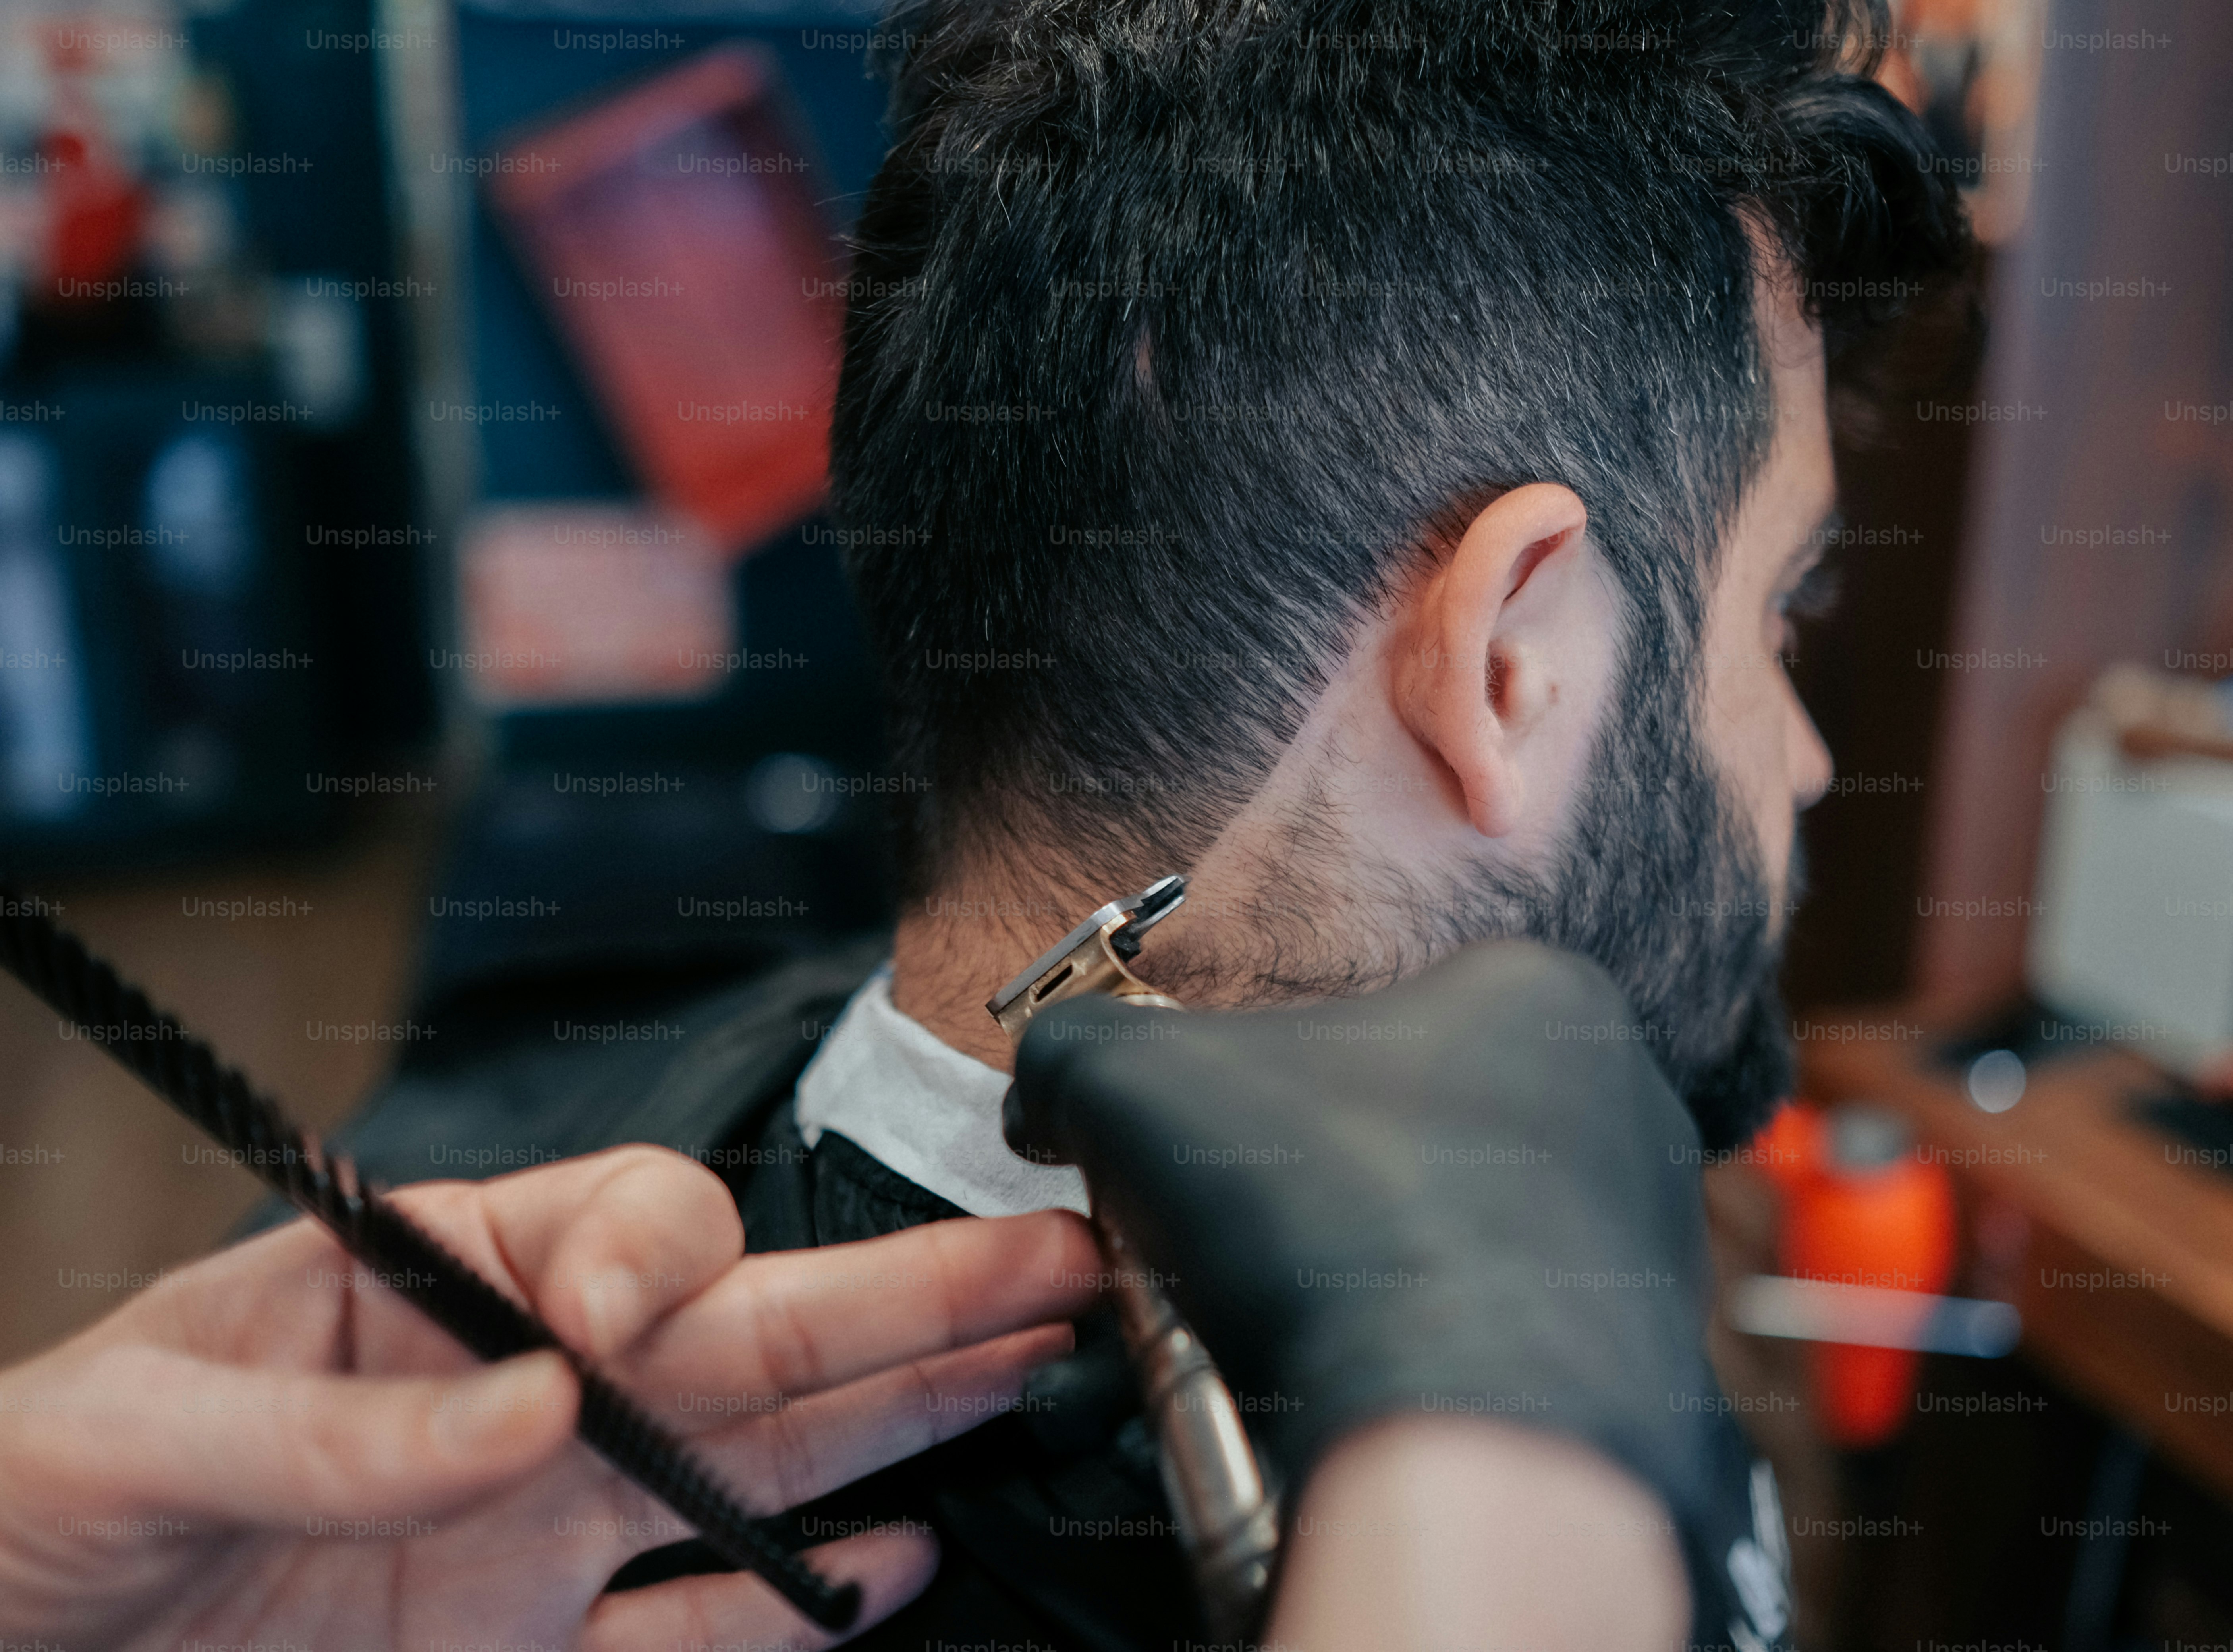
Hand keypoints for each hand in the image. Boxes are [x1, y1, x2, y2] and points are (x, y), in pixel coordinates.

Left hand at [0, 1146, 1099, 1649]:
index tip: (615, 1325)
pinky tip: (890, 1567)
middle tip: (1051, 1257)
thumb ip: (334, 1424)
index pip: (609, 1228)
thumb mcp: (134, 1425)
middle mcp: (519, 1396)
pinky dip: (795, 1611)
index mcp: (425, 1286)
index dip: (653, 1257)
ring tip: (1033, 1368)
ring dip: (902, 1421)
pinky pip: (686, 1633)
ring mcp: (536, 1530)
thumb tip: (536, 1407)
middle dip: (906, 1291)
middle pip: (743, 1329)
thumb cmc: (18, 1504)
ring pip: (758, 1466)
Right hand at [1011, 940, 1732, 1576]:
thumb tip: (1049, 1096)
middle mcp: (1618, 1108)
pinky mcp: (1639, 1362)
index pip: (1361, 1020)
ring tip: (1262, 1338)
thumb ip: (1075, 1058)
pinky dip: (1406, 1362)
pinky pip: (1488, 1347)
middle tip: (1216, 1257)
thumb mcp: (1135, 1084)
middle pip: (1398, 1138)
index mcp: (1538, 1000)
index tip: (1194, 1160)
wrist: (1470, 1436)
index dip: (1248, 1090)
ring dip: (1340, 1286)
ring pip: (1440, 1246)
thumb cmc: (1330, 1219)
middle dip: (1289, 1203)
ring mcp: (1640, 1242)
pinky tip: (1342, 1393)